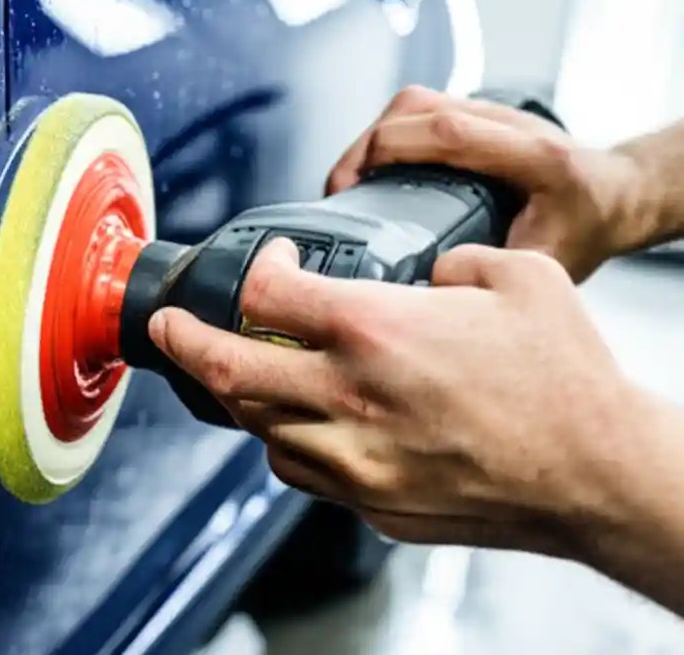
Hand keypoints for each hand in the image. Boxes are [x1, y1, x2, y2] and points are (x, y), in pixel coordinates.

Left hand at [148, 238, 645, 556]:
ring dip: (239, 399)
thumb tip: (424, 271)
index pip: (267, 293)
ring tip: (235, 374)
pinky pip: (303, 473)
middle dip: (184, 344)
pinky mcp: (370, 503)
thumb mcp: (516, 278)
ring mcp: (354, 460)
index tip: (266, 264)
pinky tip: (302, 425)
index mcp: (375, 330)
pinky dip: (288, 444)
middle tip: (166, 329)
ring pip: (258, 430)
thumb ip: (451, 261)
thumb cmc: (564, 381)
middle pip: (228, 369)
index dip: (257, 269)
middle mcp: (349, 397)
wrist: (597, 474)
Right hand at [326, 86, 651, 281]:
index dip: (386, 150)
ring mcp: (492, 113)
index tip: (349, 187)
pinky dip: (387, 138)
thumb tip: (427, 289)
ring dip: (371, 138)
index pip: (449, 132)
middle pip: (418, 106)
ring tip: (350, 184)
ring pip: (414, 103)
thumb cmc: (585, 228)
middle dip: (364, 146)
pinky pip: (419, 111)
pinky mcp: (475, 115)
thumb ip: (494, 271)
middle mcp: (511, 123)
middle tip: (339, 193)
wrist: (617, 195)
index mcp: (534, 157)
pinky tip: (374, 173)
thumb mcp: (546, 262)